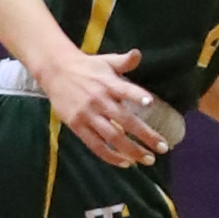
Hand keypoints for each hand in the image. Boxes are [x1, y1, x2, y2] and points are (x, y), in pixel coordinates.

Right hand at [40, 47, 167, 168]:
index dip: (137, 96)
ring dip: (131, 151)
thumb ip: (124, 61)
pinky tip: (125, 163)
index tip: (151, 103)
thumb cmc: (87, 68)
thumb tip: (138, 54)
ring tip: (148, 159)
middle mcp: (99, 100)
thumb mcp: (105, 61)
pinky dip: (110, 156)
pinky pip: (95, 145)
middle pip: (125, 121)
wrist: (55, 71)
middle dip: (145, 136)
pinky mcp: (77, 125)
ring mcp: (87, 115)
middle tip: (163, 148)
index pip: (126, 90)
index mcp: (109, 84)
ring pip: (112, 137)